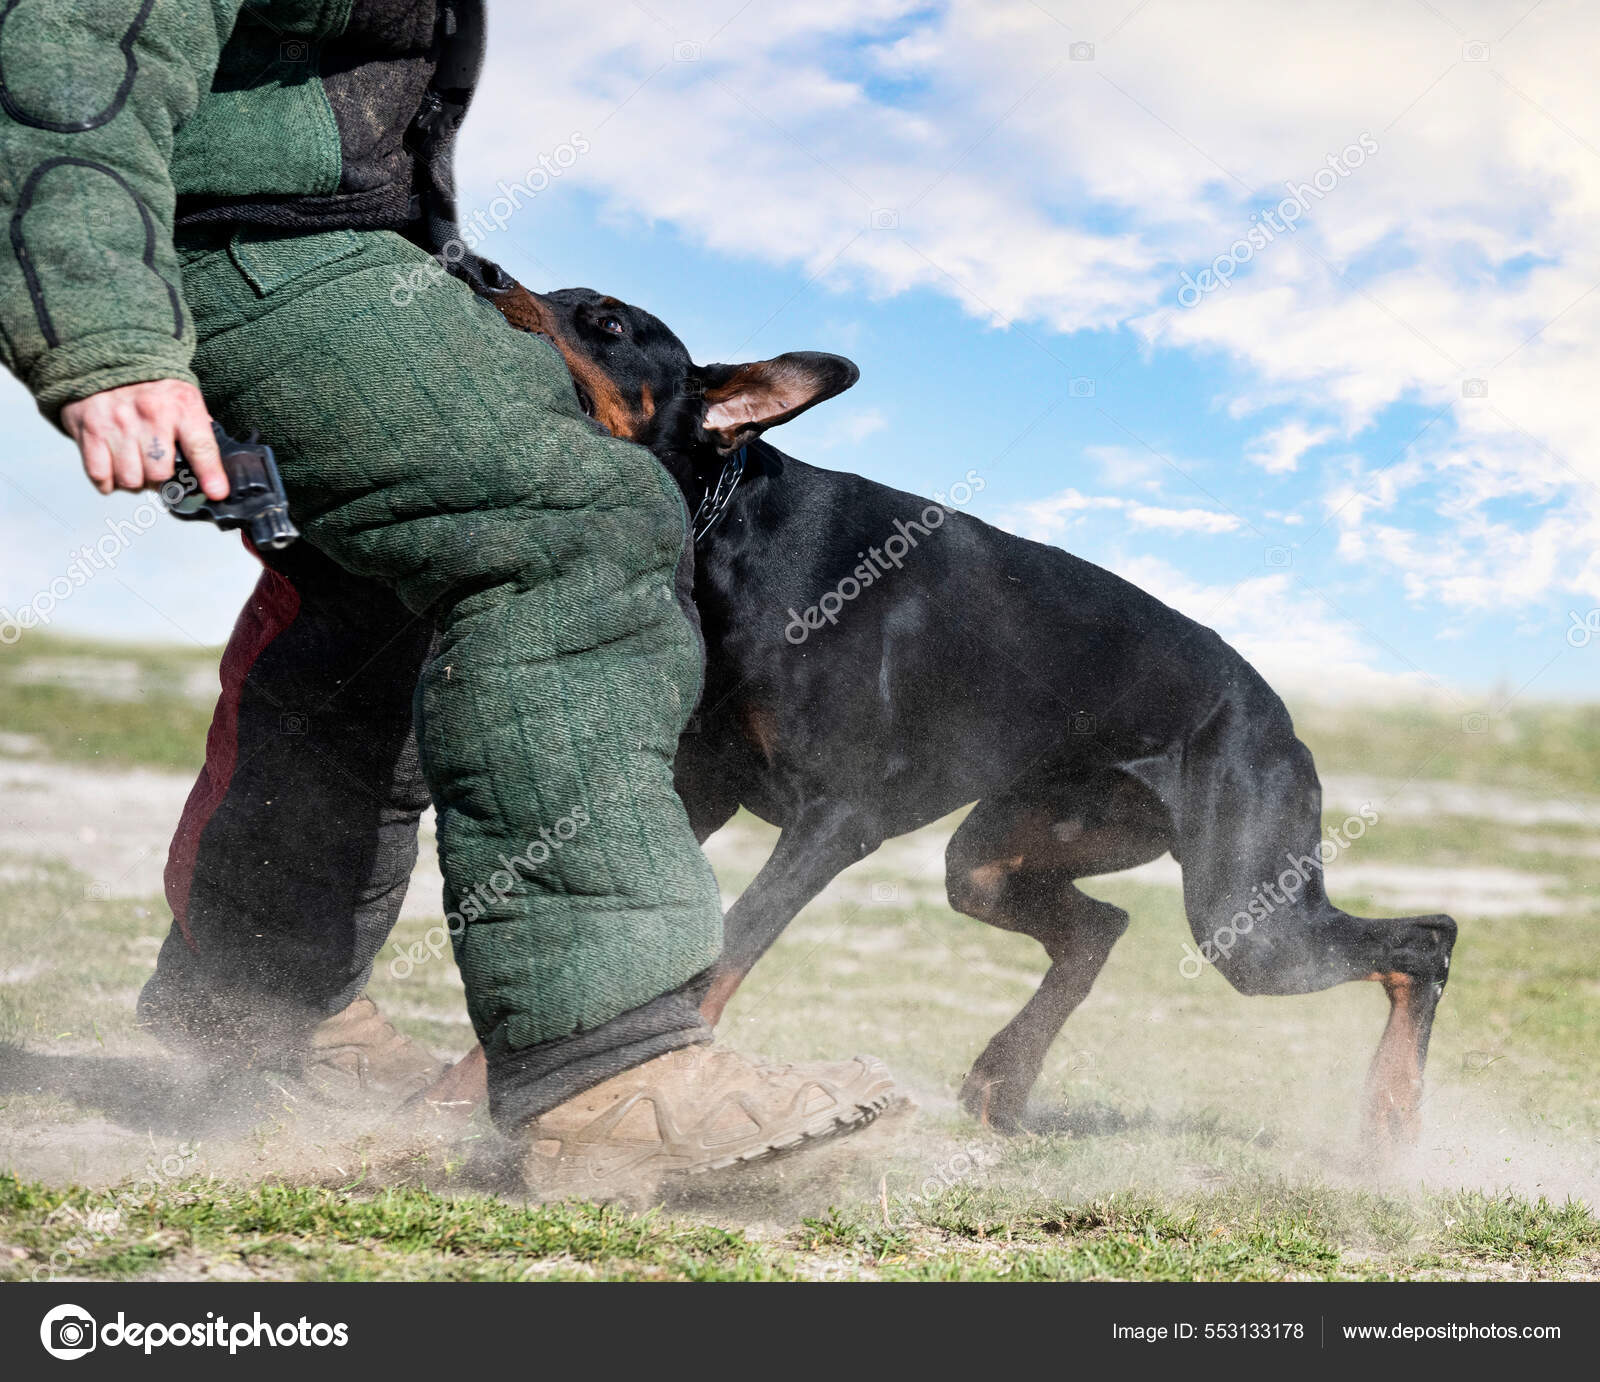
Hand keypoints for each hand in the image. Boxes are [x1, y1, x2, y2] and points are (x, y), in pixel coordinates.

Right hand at [60, 379, 229, 500]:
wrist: (106, 358)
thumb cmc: (151, 384)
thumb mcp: (184, 397)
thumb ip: (198, 430)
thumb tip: (213, 471)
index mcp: (180, 406)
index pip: (200, 447)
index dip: (210, 475)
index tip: (216, 492)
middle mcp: (149, 414)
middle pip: (159, 473)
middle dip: (160, 479)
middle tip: (157, 469)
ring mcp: (117, 423)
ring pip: (130, 479)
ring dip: (134, 480)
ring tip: (135, 466)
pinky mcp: (90, 431)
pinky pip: (100, 474)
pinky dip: (108, 480)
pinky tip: (114, 468)